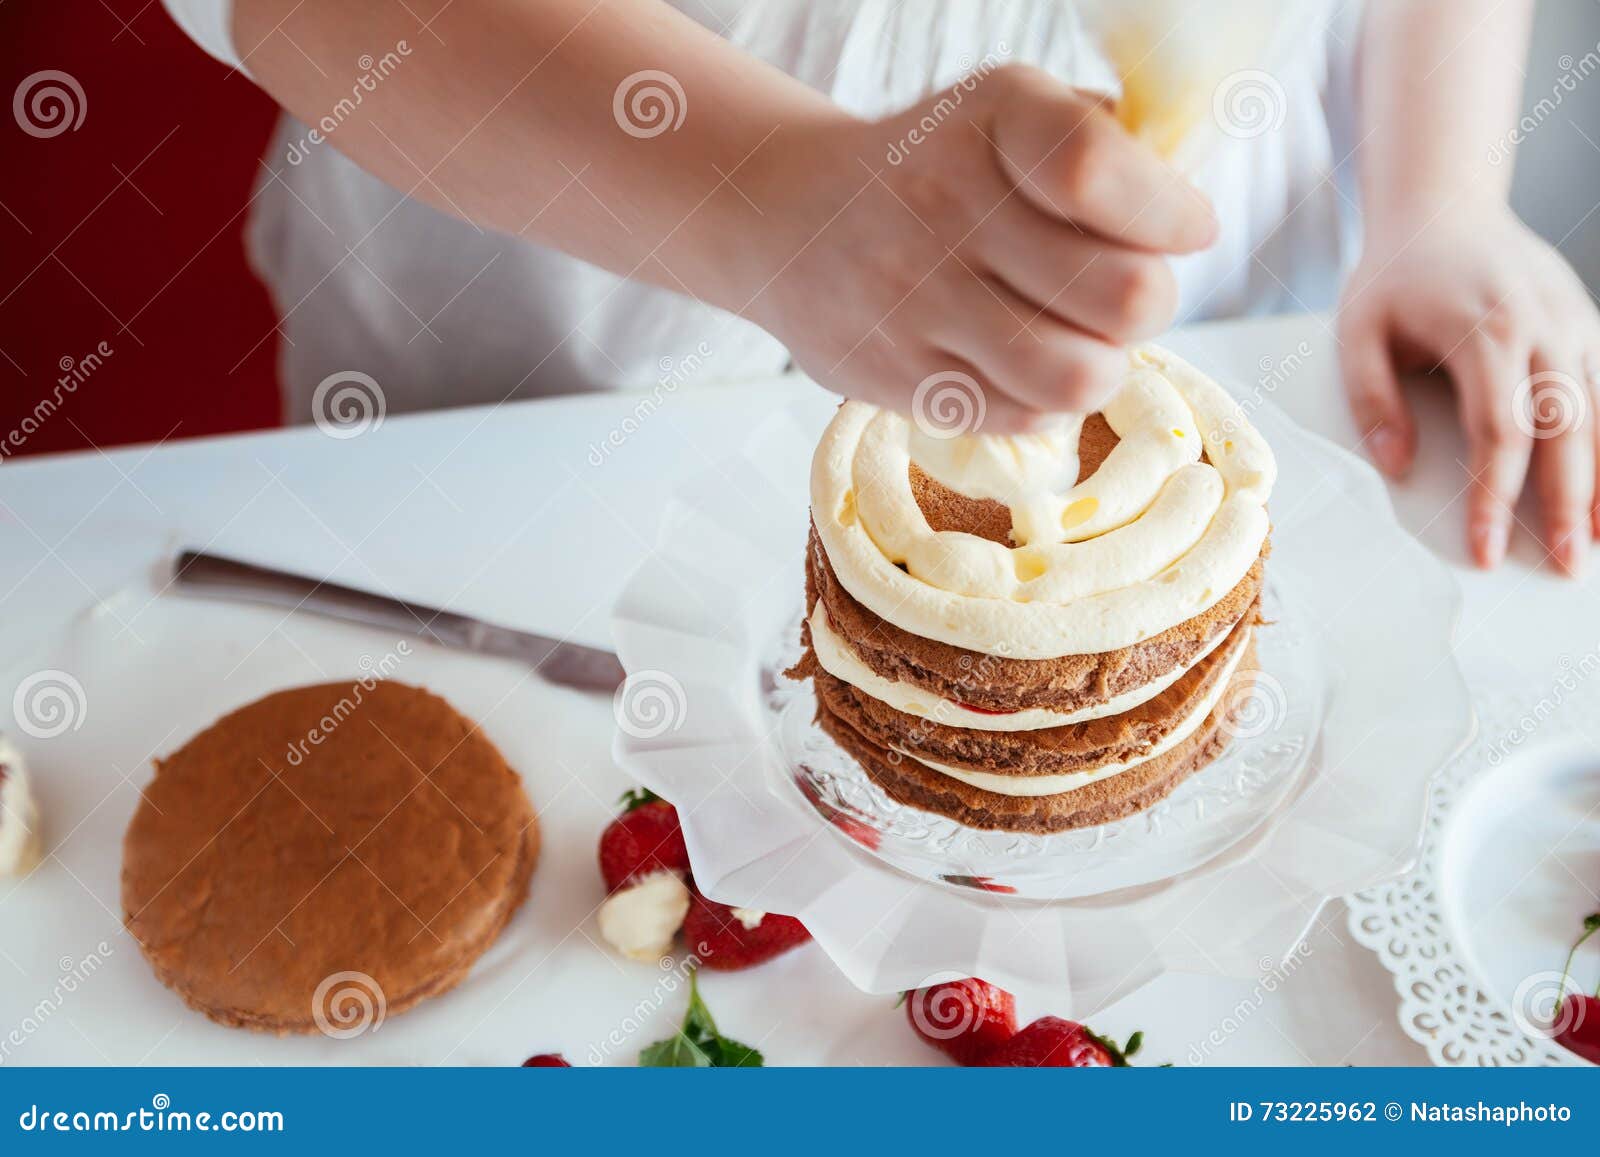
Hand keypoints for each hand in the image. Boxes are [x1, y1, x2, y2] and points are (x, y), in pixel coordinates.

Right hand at [741, 65, 1216, 432]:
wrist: (795, 221)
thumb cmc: (941, 168)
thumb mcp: (1011, 114)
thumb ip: (1108, 144)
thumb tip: (1187, 224)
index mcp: (992, 117)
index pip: (1101, 172)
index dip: (1171, 215)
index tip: (1185, 227)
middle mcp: (946, 204)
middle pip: (1124, 294)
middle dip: (1150, 301)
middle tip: (1123, 291)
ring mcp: (915, 299)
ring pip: (1079, 375)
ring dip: (1103, 364)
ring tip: (1079, 339)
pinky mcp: (898, 377)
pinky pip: (1022, 417)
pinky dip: (1043, 400)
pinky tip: (1020, 362)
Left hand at [1338, 201, 1599, 574]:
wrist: (1442, 206)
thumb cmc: (1395, 274)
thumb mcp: (1358, 333)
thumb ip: (1374, 402)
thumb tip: (1398, 468)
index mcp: (1486, 331)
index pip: (1499, 433)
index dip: (1494, 498)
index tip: (1487, 550)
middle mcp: (1542, 327)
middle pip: (1565, 431)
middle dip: (1564, 505)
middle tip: (1565, 568)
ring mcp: (1573, 323)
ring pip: (1599, 414)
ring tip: (1594, 543)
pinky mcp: (1585, 323)